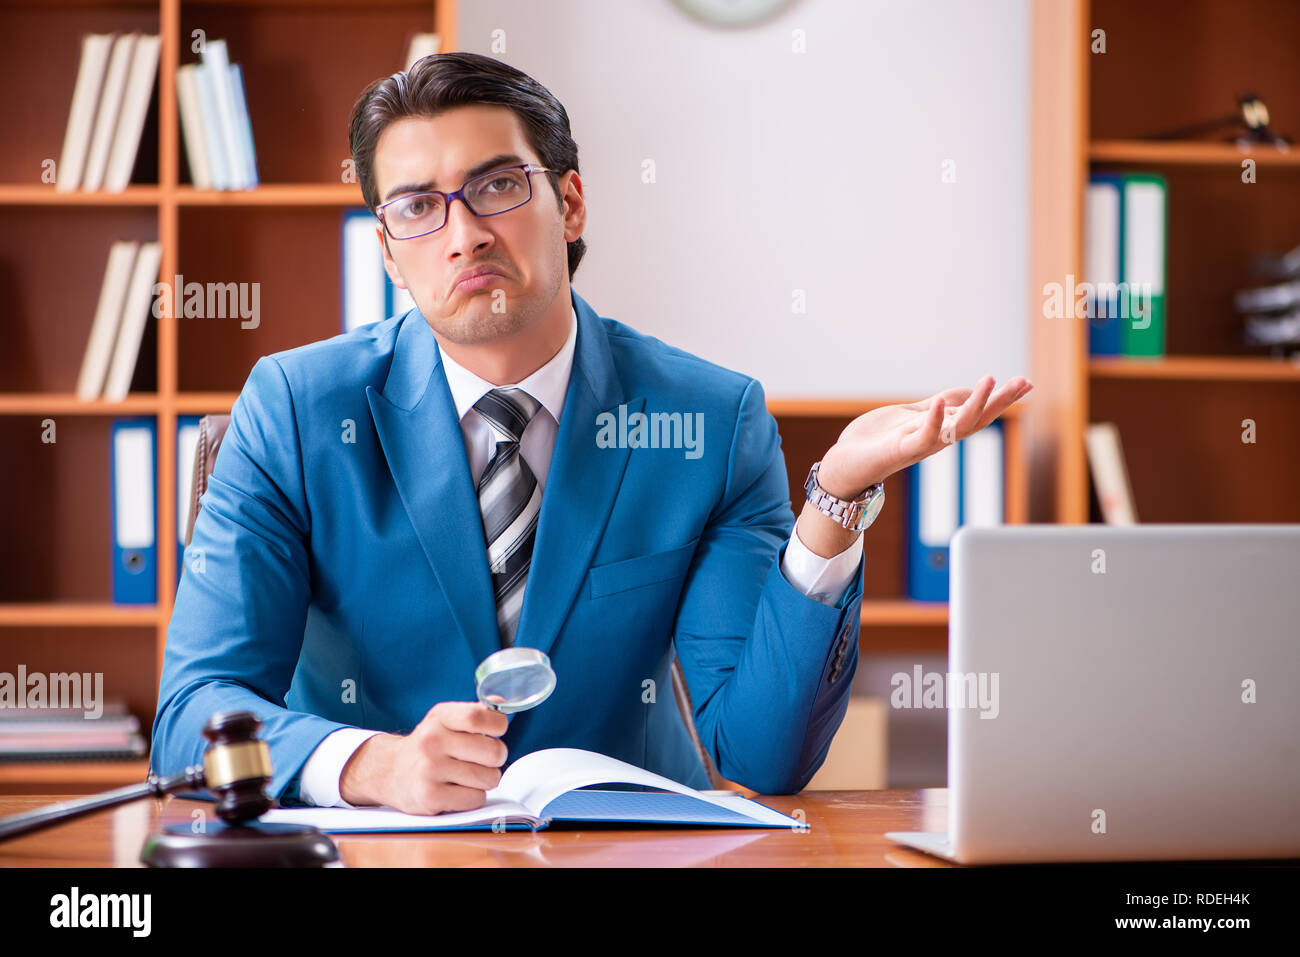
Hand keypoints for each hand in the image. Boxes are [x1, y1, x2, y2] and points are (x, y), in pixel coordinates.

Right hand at [339, 701, 508, 813]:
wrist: (391, 771)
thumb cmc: (428, 745)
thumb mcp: (445, 719)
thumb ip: (475, 712)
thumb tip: (501, 701)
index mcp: (440, 717)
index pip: (479, 716)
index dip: (498, 725)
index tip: (497, 731)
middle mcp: (432, 741)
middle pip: (493, 752)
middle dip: (497, 758)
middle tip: (485, 758)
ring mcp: (430, 770)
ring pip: (488, 778)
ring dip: (485, 780)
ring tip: (469, 775)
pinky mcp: (430, 797)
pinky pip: (475, 799)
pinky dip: (473, 797)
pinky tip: (458, 790)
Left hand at [816, 375, 1032, 498]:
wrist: (846, 466)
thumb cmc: (877, 441)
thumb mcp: (913, 415)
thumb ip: (938, 405)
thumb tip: (966, 393)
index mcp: (940, 428)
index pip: (977, 411)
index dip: (1001, 398)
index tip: (1026, 383)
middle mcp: (936, 438)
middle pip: (976, 419)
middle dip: (1000, 402)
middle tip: (1023, 383)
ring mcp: (920, 444)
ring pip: (957, 427)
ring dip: (976, 405)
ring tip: (990, 380)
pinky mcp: (901, 449)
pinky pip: (922, 436)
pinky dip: (934, 419)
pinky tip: (943, 402)